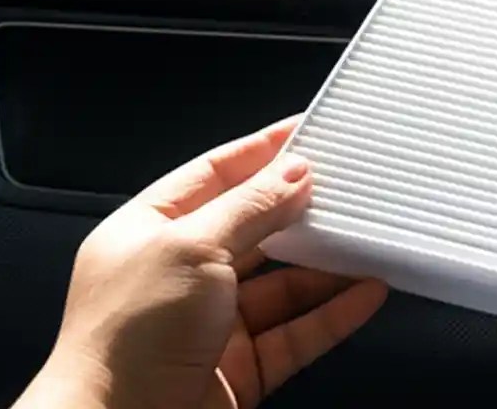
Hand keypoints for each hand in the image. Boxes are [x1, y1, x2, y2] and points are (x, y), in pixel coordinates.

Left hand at [15, 117, 387, 408]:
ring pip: (282, 283)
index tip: (305, 130)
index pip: (213, 175)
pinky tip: (366, 293)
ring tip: (369, 241)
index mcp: (148, 231)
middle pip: (253, 227)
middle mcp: (179, 274)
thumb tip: (293, 173)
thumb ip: (250, 208)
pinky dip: (334, 313)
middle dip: (301, 208)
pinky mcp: (239, 367)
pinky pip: (297, 332)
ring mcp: (211, 323)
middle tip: (349, 186)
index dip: (260, 151)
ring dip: (327, 265)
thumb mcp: (191, 248)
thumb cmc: (127, 340)